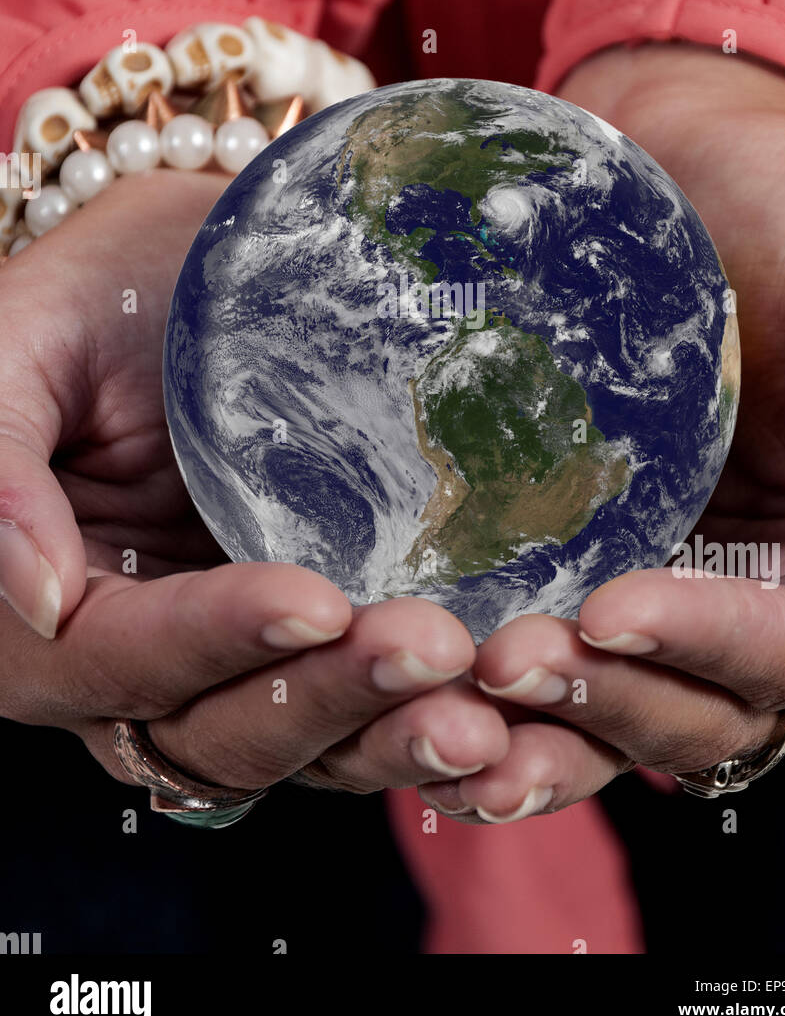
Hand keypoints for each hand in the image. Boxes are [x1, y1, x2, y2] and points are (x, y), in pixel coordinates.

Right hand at [0, 169, 508, 796]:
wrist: (195, 267)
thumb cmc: (101, 288)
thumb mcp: (20, 346)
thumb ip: (0, 467)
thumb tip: (35, 600)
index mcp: (38, 611)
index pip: (117, 655)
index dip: (213, 639)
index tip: (318, 601)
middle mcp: (127, 663)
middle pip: (214, 730)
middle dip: (328, 700)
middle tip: (437, 649)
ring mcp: (223, 662)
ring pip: (296, 748)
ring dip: (389, 739)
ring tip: (487, 716)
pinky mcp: (302, 645)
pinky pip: (351, 716)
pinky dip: (416, 730)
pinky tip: (503, 722)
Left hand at [419, 41, 784, 820]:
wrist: (685, 164)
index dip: (709, 643)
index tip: (610, 607)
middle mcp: (758, 594)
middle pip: (702, 710)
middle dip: (611, 696)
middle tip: (508, 655)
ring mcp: (665, 587)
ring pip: (621, 711)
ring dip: (547, 726)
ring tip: (461, 700)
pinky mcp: (578, 566)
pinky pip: (551, 661)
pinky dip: (502, 700)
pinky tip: (430, 702)